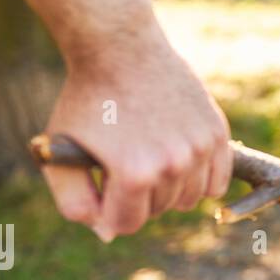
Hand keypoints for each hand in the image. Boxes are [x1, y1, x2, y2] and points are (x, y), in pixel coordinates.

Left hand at [41, 29, 231, 241]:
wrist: (122, 48)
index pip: (126, 224)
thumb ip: (74, 202)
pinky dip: (202, 180)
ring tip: (149, 161)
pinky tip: (181, 165)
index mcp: (136, 174)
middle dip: (136, 197)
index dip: (108, 212)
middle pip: (158, 210)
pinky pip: (218, 180)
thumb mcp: (61, 152)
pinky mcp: (216, 132)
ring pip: (189, 198)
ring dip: (168, 189)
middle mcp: (175, 164)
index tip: (101, 188)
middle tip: (122, 165)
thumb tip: (106, 231)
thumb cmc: (88, 99)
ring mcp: (200, 147)